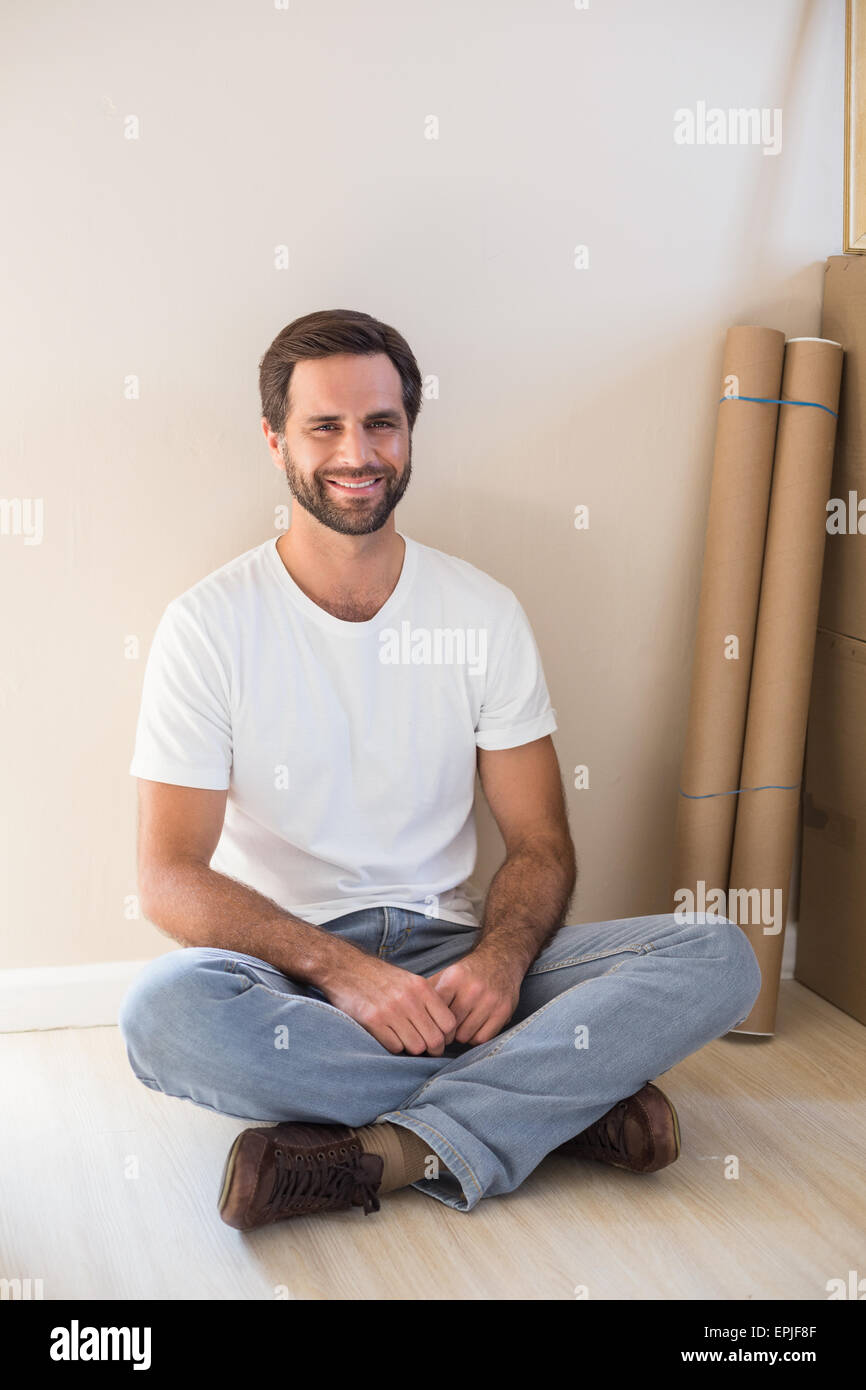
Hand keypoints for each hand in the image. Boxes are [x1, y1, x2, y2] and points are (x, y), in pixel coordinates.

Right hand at [318, 952, 457, 1056]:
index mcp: (421, 988)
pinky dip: (393, 1047)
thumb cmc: (377, 977)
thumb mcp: (408, 980)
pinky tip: (388, 1037)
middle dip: (432, 1049)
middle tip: (423, 1049)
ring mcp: (390, 1010)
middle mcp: (409, 999)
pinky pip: (394, 1047)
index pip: (449, 1022)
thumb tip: (443, 1029)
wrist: (344, 967)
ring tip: (403, 1041)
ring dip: (411, 1049)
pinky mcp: (372, 1020)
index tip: (439, 1040)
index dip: (446, 1036)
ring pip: (416, 1047)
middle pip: (435, 1039)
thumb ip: (425, 1001)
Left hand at [427, 949, 523, 1045]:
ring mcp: (490, 1001)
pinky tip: (472, 1028)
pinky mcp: (503, 1011)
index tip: (429, 1025)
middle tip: (443, 1030)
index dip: (430, 1022)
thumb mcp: (447, 974)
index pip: (435, 1011)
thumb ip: (428, 991)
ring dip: (459, 1036)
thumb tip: (407, 1011)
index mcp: (454, 978)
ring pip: (465, 1036)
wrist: (500, 959)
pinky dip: (475, 1038)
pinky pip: (482, 1039)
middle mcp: (473, 989)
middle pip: (449, 1027)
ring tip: (459, 1028)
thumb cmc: (468, 972)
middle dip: (444, 1032)